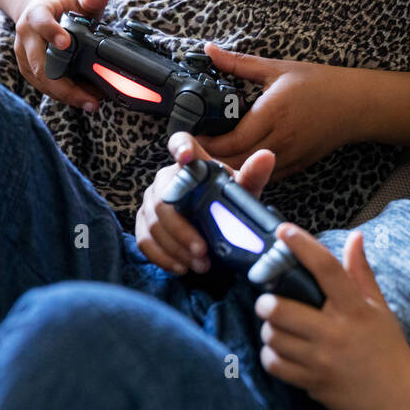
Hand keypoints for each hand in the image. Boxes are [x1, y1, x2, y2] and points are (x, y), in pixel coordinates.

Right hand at [13, 0, 111, 110]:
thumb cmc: (63, 4)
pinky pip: (43, 86)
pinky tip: (83, 99)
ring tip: (91, 102)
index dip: (51, 32)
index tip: (66, 43)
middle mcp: (25, 36)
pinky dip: (63, 95)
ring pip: (40, 80)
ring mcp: (24, 55)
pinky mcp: (28, 69)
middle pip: (39, 64)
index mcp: (36, 14)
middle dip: (64, 84)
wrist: (41, 9)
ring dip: (66, 94)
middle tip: (90, 97)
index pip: (40, 22)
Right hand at [134, 131, 275, 276]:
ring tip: (200, 264)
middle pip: (163, 200)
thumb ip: (253, 175)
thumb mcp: (244, 192)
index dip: (179, 147)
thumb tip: (266, 156)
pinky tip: (181, 268)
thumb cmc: (229, 202)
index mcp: (192, 163)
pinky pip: (144, 240)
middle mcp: (166, 178)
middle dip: (182, 229)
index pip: (180, 142)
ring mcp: (151, 201)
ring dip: (176, 248)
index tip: (185, 157)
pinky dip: (163, 257)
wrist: (218, 227)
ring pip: (153, 224)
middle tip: (203, 251)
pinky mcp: (143, 223)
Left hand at [194, 44, 360, 180]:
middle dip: (210, 160)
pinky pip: (265, 177)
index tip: (189, 138)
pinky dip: (247, 173)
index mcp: (273, 113)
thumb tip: (209, 49)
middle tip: (189, 152)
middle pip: (236, 161)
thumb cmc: (319, 84)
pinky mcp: (296, 166)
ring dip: (226, 169)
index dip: (207, 144)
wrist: (356, 105)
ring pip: (249, 173)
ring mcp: (290, 157)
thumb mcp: (277, 69)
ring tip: (206, 161)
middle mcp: (280, 139)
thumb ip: (239, 63)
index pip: (231, 140)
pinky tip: (233, 166)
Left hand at [256, 224, 409, 409]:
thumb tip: (355, 237)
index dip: (302, 245)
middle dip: (267, 302)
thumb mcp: (379, 308)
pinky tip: (280, 349)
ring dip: (268, 328)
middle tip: (267, 299)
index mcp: (355, 308)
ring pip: (274, 337)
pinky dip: (271, 355)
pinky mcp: (312, 382)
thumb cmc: (388, 348)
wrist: (397, 398)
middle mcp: (336, 332)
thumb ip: (361, 273)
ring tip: (274, 325)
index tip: (284, 230)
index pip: (326, 269)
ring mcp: (322, 359)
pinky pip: (275, 364)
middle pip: (283, 308)